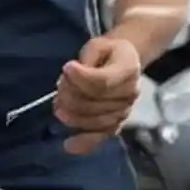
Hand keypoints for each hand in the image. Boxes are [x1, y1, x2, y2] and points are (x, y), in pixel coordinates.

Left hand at [53, 36, 141, 154]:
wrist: (124, 63)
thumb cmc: (108, 53)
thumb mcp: (99, 44)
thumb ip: (88, 57)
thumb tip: (73, 73)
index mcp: (129, 69)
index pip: (103, 81)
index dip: (81, 78)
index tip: (67, 67)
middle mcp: (130, 94)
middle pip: (94, 102)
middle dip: (70, 93)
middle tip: (60, 82)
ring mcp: (124, 112)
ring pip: (93, 119)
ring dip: (70, 111)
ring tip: (58, 101)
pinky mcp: (116, 125)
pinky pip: (100, 137)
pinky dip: (84, 143)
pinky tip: (69, 145)